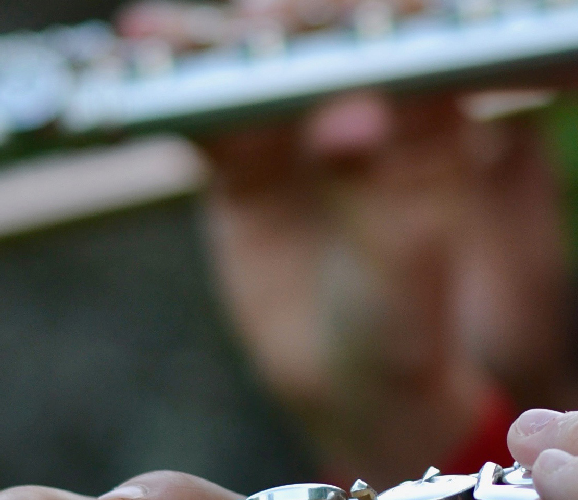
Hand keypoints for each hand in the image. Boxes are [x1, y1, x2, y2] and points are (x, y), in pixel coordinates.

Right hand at [119, 0, 577, 484]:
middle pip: (323, 34)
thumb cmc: (409, 316)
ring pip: (255, 61)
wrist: (356, 384)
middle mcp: (368, 98)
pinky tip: (142, 53)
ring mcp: (300, 121)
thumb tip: (352, 116)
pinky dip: (174, 82)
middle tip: (260, 30)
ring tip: (165, 36)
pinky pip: (207, 112)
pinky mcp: (244, 154)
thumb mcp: (405, 254)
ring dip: (215, 41)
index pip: (407, 37)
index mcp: (435, 109)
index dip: (377, 19)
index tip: (356, 16)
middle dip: (290, 22)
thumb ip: (380, 184)